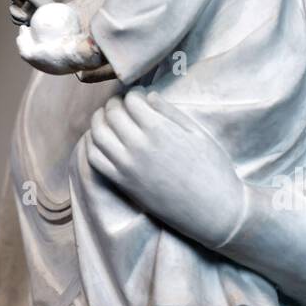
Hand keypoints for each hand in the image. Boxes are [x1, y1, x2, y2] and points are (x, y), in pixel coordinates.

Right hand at [0, 0, 53, 25]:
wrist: (55, 27)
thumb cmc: (50, 12)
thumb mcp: (42, 2)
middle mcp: (25, 2)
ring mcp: (23, 12)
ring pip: (12, 12)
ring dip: (18, 14)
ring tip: (27, 17)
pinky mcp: (23, 21)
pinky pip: (15, 20)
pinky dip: (19, 20)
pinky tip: (27, 22)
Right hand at [15, 2, 102, 73]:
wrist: (83, 53)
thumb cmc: (90, 48)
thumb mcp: (90, 40)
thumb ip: (88, 36)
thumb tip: (92, 25)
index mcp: (62, 66)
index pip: (53, 56)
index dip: (48, 46)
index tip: (48, 35)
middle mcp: (50, 68)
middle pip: (37, 56)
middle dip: (32, 45)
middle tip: (34, 32)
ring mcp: (40, 64)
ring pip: (27, 51)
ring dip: (23, 41)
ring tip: (25, 30)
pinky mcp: (32, 57)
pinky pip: (24, 45)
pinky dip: (23, 38)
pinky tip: (24, 28)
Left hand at [84, 90, 247, 248]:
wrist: (213, 210)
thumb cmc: (213, 169)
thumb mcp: (198, 133)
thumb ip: (170, 112)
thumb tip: (148, 96)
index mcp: (159, 129)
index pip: (131, 100)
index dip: (133, 94)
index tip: (137, 96)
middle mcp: (138, 145)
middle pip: (112, 114)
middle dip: (114, 104)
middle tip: (120, 104)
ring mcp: (128, 166)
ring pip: (98, 135)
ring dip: (99, 121)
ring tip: (106, 118)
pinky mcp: (123, 184)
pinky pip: (96, 160)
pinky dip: (92, 144)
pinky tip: (101, 140)